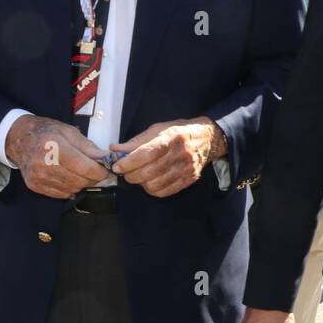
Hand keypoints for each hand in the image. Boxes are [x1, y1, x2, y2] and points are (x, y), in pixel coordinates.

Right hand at [5, 114, 110, 198]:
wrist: (19, 138)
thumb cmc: (47, 132)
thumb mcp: (69, 132)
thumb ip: (88, 147)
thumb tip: (106, 158)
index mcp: (54, 146)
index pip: (82, 166)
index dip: (99, 171)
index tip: (107, 171)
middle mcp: (43, 163)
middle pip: (78, 180)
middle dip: (93, 179)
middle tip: (98, 173)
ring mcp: (37, 176)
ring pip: (71, 188)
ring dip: (82, 184)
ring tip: (83, 174)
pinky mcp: (34, 185)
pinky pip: (60, 194)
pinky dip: (70, 188)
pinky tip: (70, 178)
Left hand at [110, 116, 226, 197]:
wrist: (206, 138)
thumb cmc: (178, 133)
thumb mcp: (157, 130)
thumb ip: (136, 141)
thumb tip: (115, 149)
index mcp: (172, 138)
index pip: (147, 153)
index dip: (129, 162)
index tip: (117, 166)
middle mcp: (181, 154)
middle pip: (150, 172)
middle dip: (131, 175)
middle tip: (126, 172)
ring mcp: (186, 168)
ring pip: (155, 184)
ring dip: (141, 183)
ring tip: (139, 176)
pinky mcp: (189, 179)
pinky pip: (165, 191)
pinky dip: (153, 189)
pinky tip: (151, 181)